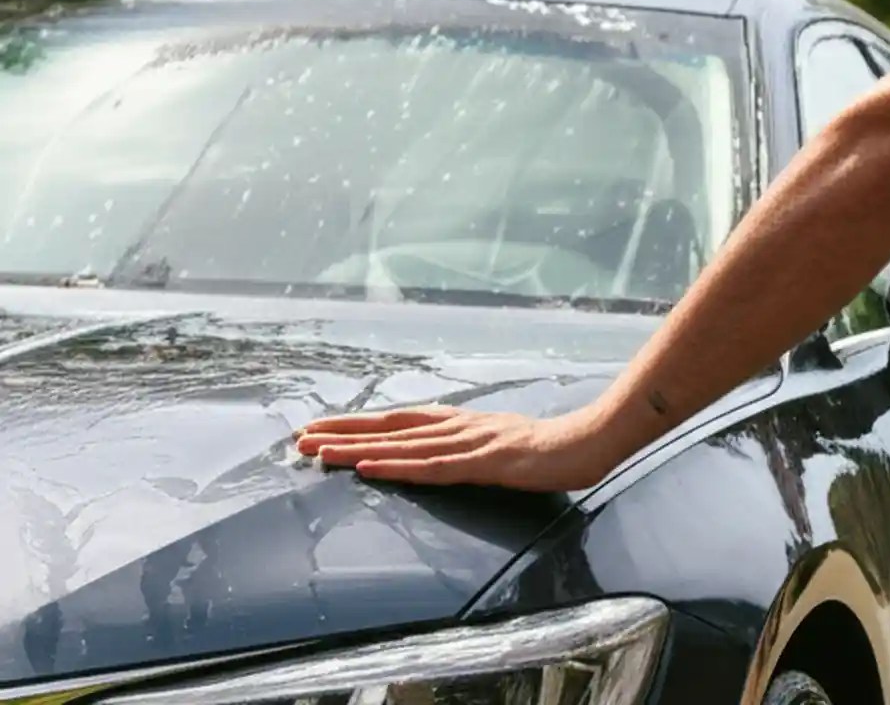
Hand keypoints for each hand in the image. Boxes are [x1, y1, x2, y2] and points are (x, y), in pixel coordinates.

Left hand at [293, 405, 618, 491]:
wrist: (589, 441)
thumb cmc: (550, 447)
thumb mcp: (501, 443)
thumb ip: (471, 447)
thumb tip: (444, 453)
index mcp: (461, 423)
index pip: (399, 422)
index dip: (360, 425)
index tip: (323, 430)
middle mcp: (457, 426)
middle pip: (390, 428)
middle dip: (343, 433)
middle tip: (300, 438)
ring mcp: (470, 443)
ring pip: (402, 445)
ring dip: (358, 449)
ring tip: (319, 453)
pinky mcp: (485, 462)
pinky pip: (432, 467)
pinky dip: (397, 466)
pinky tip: (369, 468)